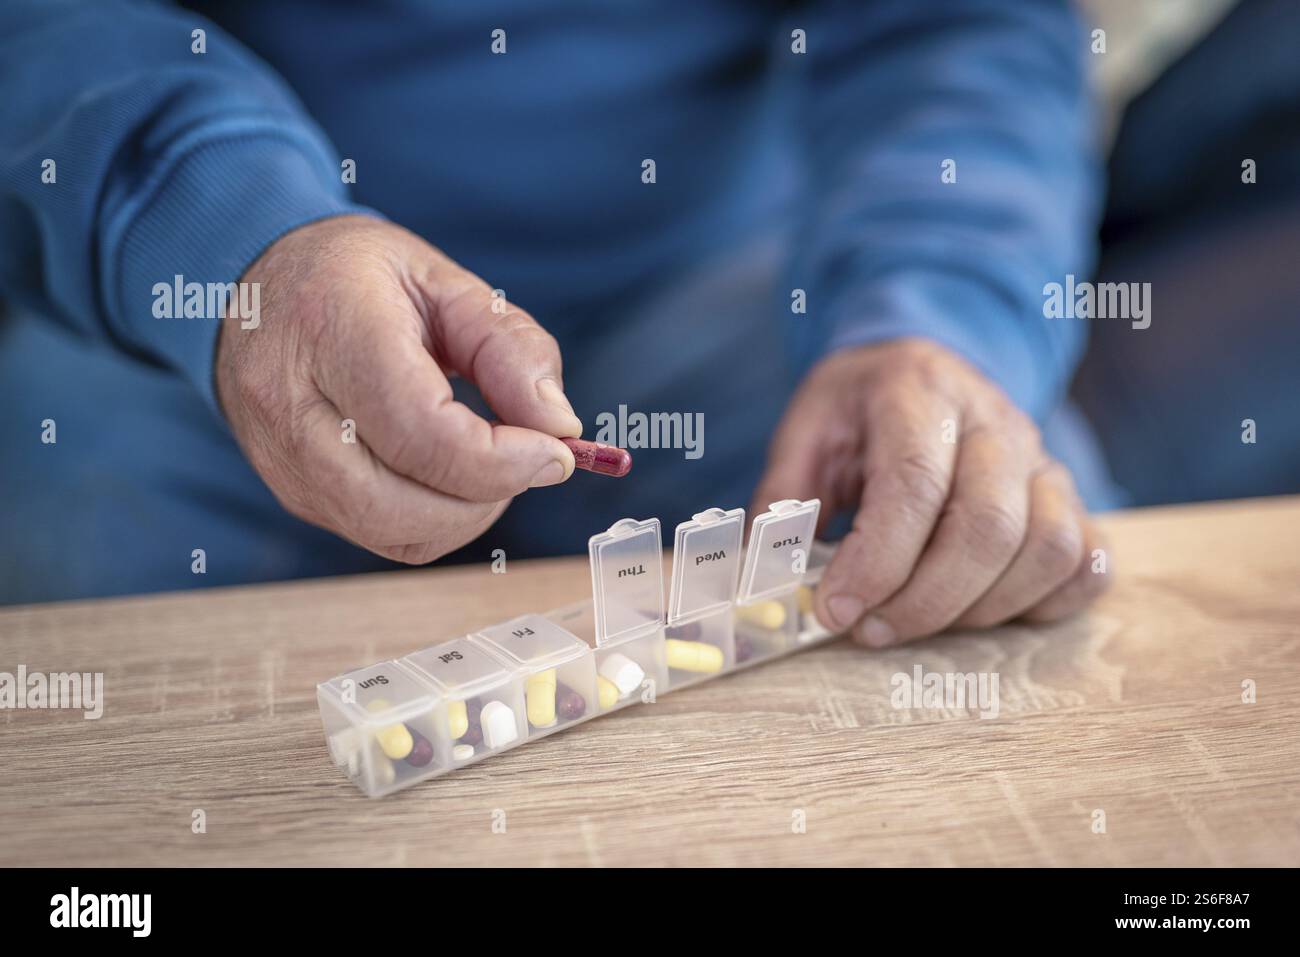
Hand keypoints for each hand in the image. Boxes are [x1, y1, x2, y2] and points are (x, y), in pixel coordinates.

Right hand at [216, 215, 581, 563]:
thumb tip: (559, 426)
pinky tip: (451, 479)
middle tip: (531, 459)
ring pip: (389, 531)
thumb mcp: (445, 282)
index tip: (556, 451)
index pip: (420, 433)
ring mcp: (280, 459)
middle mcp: (290, 405)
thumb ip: (510, 348)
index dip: (501, 460)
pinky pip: (375, 535)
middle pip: (398, 503)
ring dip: (463, 515)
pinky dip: (432, 521)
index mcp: (331, 330)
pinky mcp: (289, 492)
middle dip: (486, 497)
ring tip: (492, 464)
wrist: (256, 283)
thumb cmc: (356, 276)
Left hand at [751, 338, 1108, 645]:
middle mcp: (995, 421)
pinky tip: (981, 610)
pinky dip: (1043, 603)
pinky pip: (1086, 561)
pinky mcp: (1070, 496)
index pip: (914, 484)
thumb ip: (783, 504)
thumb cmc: (857, 411)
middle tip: (867, 629)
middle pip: (988, 527)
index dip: (876, 560)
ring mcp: (1043, 459)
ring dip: (978, 610)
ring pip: (1046, 549)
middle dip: (923, 601)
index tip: (834, 609)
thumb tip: (767, 583)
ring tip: (914, 621)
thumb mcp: (805, 434)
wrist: (919, 366)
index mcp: (918, 392)